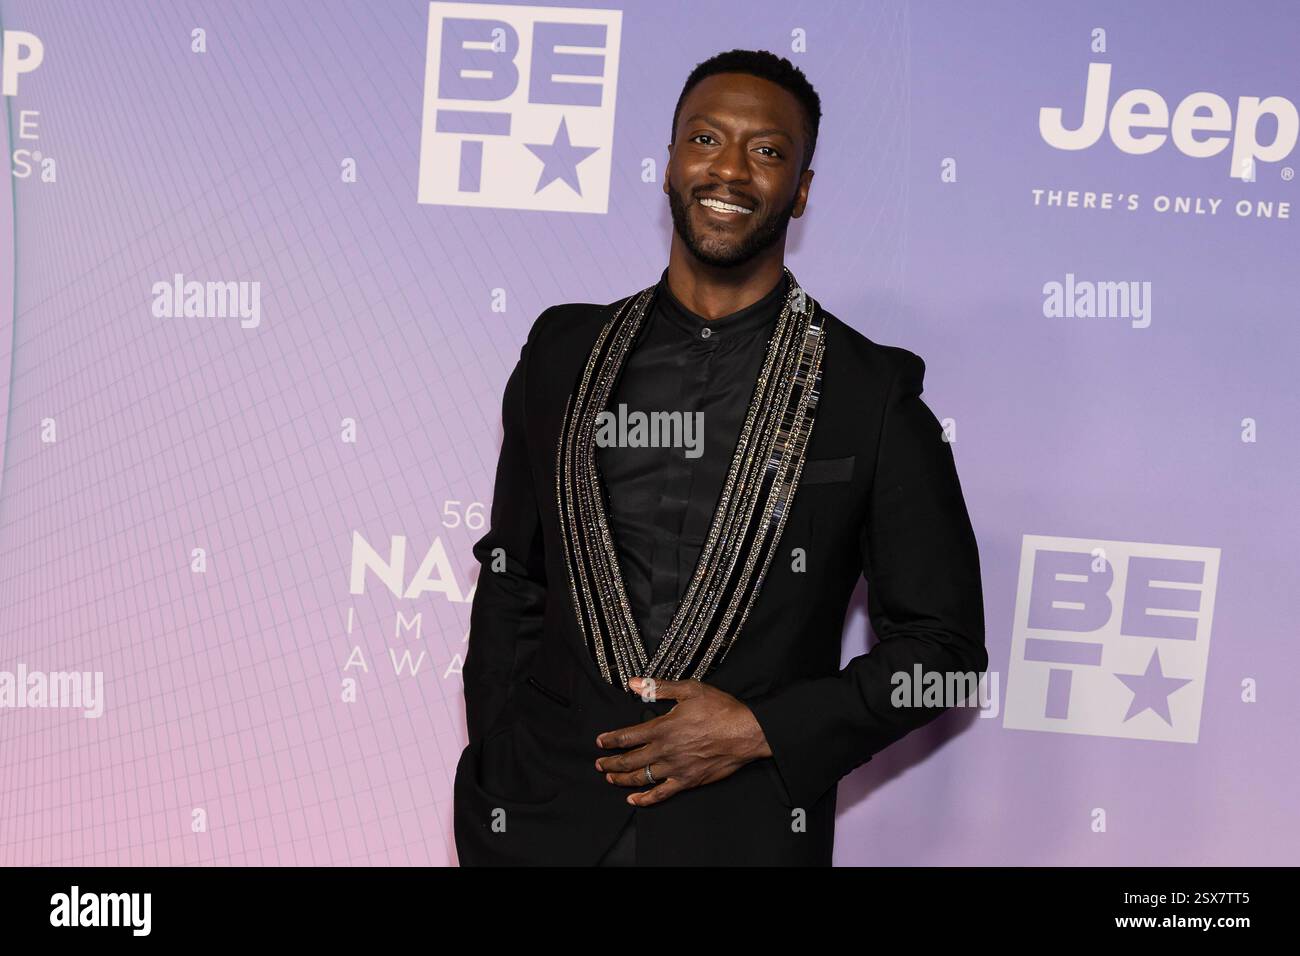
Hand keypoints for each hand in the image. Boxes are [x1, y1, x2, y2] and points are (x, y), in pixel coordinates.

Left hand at [594, 678, 772, 805]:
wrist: (745, 733)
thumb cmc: (720, 710)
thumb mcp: (690, 690)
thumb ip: (660, 688)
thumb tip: (635, 683)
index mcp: (662, 728)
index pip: (627, 736)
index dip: (611, 740)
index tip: (600, 742)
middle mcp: (664, 750)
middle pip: (629, 761)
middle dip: (610, 763)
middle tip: (599, 763)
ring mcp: (675, 768)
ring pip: (641, 778)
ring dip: (622, 779)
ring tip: (610, 778)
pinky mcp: (687, 781)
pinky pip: (661, 794)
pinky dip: (645, 799)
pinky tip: (634, 800)